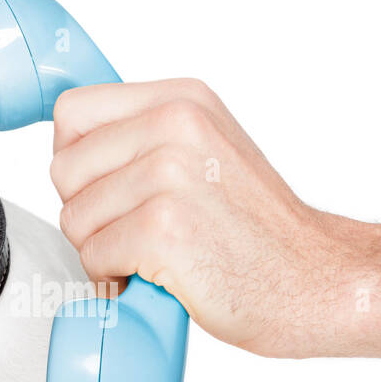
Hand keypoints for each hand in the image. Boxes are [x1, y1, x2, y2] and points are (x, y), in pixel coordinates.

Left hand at [51, 78, 369, 357]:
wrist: (317, 281)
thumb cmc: (260, 232)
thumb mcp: (209, 149)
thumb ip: (146, 136)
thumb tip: (70, 147)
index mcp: (182, 100)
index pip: (72, 113)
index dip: (78, 163)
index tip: (109, 192)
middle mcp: (175, 125)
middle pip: (63, 169)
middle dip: (90, 214)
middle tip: (137, 234)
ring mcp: (169, 175)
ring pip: (75, 218)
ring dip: (104, 252)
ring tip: (155, 259)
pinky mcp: (163, 229)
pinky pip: (95, 257)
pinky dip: (117, 280)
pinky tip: (160, 279)